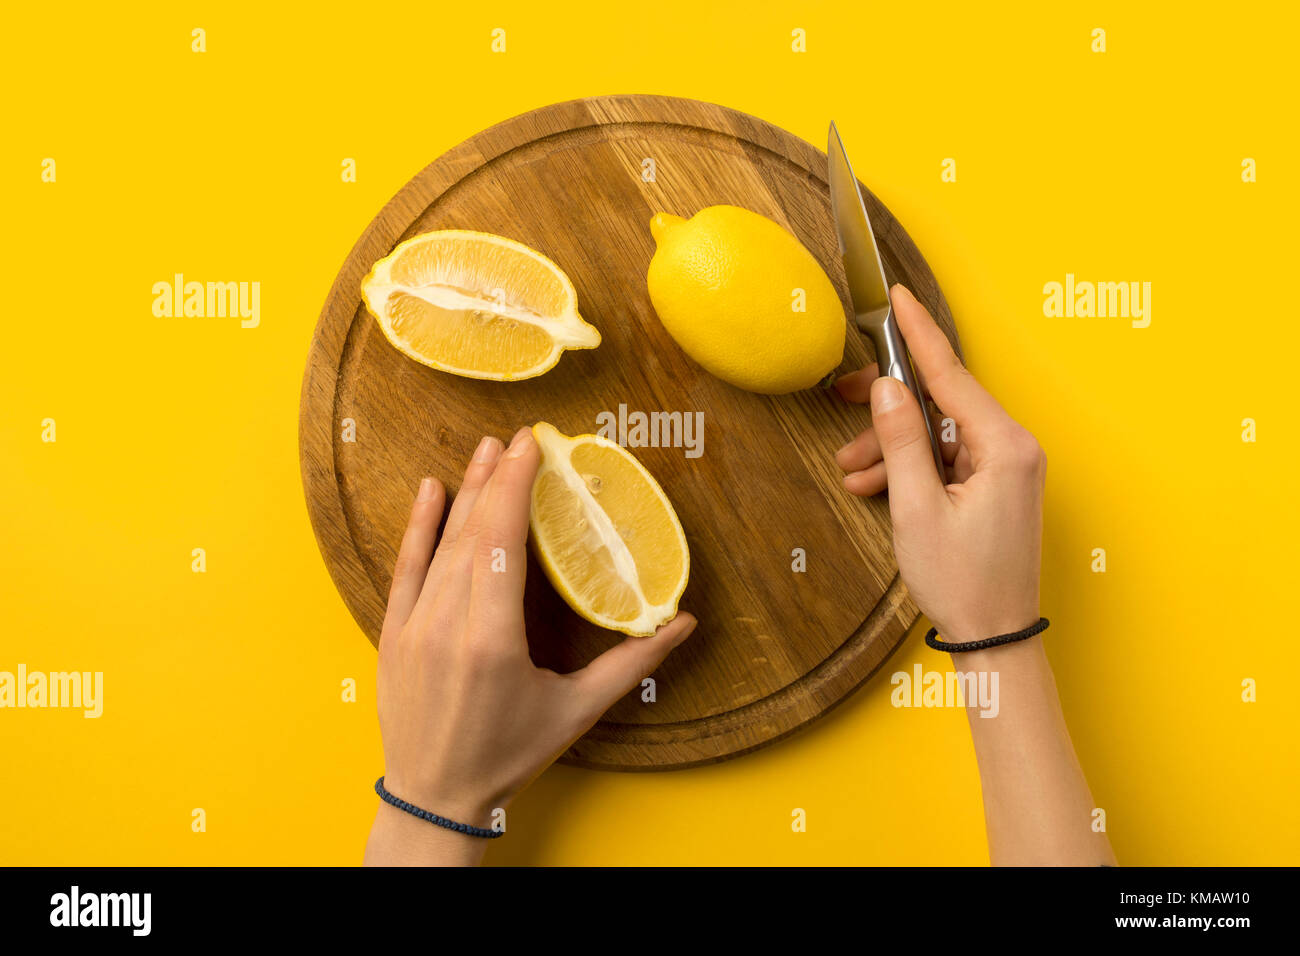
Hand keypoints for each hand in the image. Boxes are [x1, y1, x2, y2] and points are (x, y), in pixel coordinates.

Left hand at [365, 428, 695, 864]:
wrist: (435, 797)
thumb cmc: (509, 754)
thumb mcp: (575, 711)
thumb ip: (631, 663)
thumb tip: (684, 623)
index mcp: (493, 642)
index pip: (502, 544)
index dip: (515, 489)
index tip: (531, 449)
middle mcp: (447, 626)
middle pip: (473, 534)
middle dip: (496, 479)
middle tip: (518, 437)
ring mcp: (413, 628)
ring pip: (441, 545)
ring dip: (465, 493)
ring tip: (486, 450)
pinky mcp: (391, 634)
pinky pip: (404, 568)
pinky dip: (417, 527)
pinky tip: (430, 490)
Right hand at [834, 285, 1044, 642]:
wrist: (995, 637)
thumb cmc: (962, 581)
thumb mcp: (916, 508)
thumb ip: (900, 441)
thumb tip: (886, 388)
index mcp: (1004, 446)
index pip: (951, 373)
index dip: (917, 333)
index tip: (897, 298)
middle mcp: (1012, 448)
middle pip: (939, 403)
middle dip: (887, 410)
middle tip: (841, 402)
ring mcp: (1006, 467)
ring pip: (935, 434)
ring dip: (891, 448)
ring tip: (852, 473)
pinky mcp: (995, 486)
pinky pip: (945, 459)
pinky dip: (909, 469)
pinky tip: (874, 486)